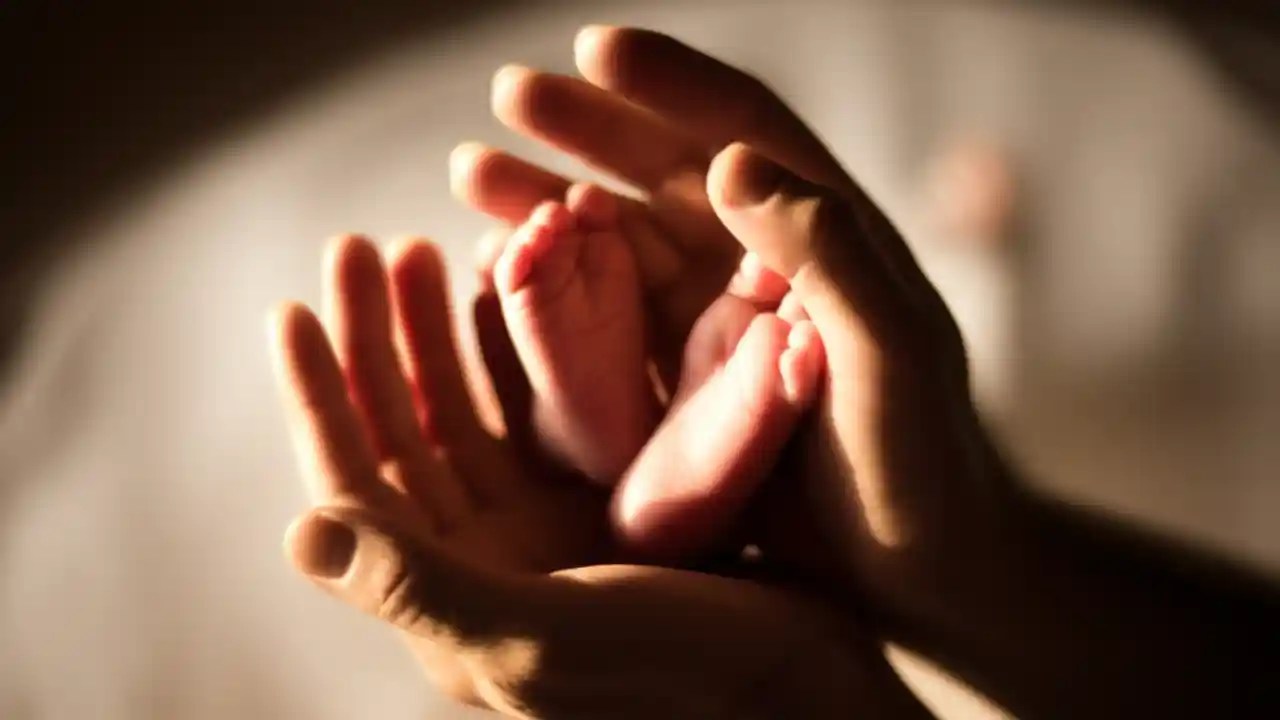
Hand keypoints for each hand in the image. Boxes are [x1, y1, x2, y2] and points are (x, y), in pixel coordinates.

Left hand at [269, 236, 930, 717]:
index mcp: (447, 593)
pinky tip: (510, 290)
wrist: (798, 686)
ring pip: (466, 409)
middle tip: (363, 249)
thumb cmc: (667, 674)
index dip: (318, 397)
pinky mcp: (600, 499)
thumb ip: (418, 584)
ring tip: (429, 248)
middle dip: (376, 338)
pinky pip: (537, 409)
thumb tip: (296, 532)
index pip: (356, 481)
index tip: (292, 308)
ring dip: (438, 332)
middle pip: (404, 429)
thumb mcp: (535, 632)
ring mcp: (541, 524)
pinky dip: (517, 349)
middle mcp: (481, 556)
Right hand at [458, 25, 1021, 631]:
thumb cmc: (920, 467)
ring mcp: (721, 323)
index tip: (596, 49)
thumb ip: (830, 252)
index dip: (673, 84)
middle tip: (507, 95)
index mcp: (826, 237)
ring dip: (553, 200)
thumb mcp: (892, 356)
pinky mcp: (685, 380)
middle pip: (669, 171)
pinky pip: (608, 315)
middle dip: (589, 128)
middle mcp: (767, 266)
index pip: (745, 132)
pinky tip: (501, 269)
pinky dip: (556, 284)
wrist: (917, 573)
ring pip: (623, 238)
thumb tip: (731, 159)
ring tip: (472, 174)